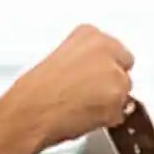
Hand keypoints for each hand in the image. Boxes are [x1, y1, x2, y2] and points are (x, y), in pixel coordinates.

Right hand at [3, 24, 134, 147]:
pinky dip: (107, 118)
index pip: (115, 50)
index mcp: (91, 35)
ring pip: (124, 92)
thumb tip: (94, 71)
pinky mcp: (117, 101)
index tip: (94, 73)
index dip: (104, 66)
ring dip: (110, 100)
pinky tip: (85, 116)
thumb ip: (85, 58)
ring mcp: (115, 76)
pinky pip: (119, 113)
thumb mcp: (60, 56)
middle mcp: (107, 51)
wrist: (30, 111)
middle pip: (123, 69)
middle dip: (111, 82)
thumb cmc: (35, 88)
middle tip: (88, 92)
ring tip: (82, 105)